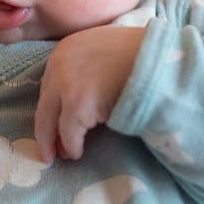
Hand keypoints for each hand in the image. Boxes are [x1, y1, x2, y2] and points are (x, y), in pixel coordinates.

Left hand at [33, 25, 145, 162]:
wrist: (158, 59)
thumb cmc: (140, 54)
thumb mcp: (104, 50)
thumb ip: (87, 65)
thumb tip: (84, 93)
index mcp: (66, 47)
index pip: (50, 84)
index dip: (52, 107)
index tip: (52, 122)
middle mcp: (59, 63)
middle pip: (45, 103)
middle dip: (46, 128)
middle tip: (48, 148)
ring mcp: (66, 83)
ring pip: (50, 120)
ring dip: (54, 141)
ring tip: (61, 156)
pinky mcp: (77, 104)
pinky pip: (69, 133)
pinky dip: (72, 145)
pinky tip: (77, 153)